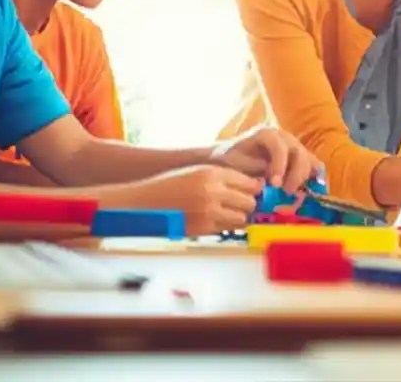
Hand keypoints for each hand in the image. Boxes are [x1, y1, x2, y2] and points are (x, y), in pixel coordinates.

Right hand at [119, 165, 262, 235]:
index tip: (255, 190)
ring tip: (229, 212)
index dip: (254, 188)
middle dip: (249, 203)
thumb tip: (256, 186)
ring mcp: (208, 212)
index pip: (249, 182)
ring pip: (242, 218)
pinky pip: (227, 228)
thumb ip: (226, 177)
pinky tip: (216, 219)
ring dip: (240, 216)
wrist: (144, 203)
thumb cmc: (172, 184)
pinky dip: (227, 225)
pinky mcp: (203, 229)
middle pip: (250, 201)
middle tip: (242, 203)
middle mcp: (213, 192)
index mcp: (212, 173)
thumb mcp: (199, 171)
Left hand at [210, 125, 319, 192]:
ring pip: (310, 160)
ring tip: (293, 195)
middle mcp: (285, 138)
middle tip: (287, 193)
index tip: (275, 184)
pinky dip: (312, 180)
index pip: (280, 146)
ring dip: (304, 179)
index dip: (280, 165)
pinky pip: (314, 168)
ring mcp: (295, 148)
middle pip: (299, 153)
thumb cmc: (230, 160)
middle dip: (296, 174)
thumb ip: (249, 168)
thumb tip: (265, 181)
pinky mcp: (301, 160)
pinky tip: (304, 193)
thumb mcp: (234, 163)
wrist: (230, 159)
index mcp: (267, 135)